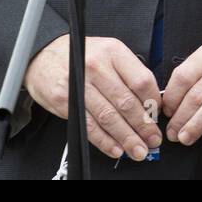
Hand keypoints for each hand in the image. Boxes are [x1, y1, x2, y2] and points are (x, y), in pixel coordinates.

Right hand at [24, 35, 161, 159]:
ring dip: (126, 137)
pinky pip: (89, 125)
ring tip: (138, 149)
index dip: (153, 103)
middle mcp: (97, 66)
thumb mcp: (108, 52)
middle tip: (153, 139)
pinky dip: (104, 141)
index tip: (158, 116)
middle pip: (126, 102)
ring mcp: (79, 84)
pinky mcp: (65, 101)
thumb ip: (128, 73)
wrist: (43, 54)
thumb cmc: (80, 55)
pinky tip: (115, 148)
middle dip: (143, 126)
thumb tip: (150, 101)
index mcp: (113, 52)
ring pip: (109, 117)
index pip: (141, 80)